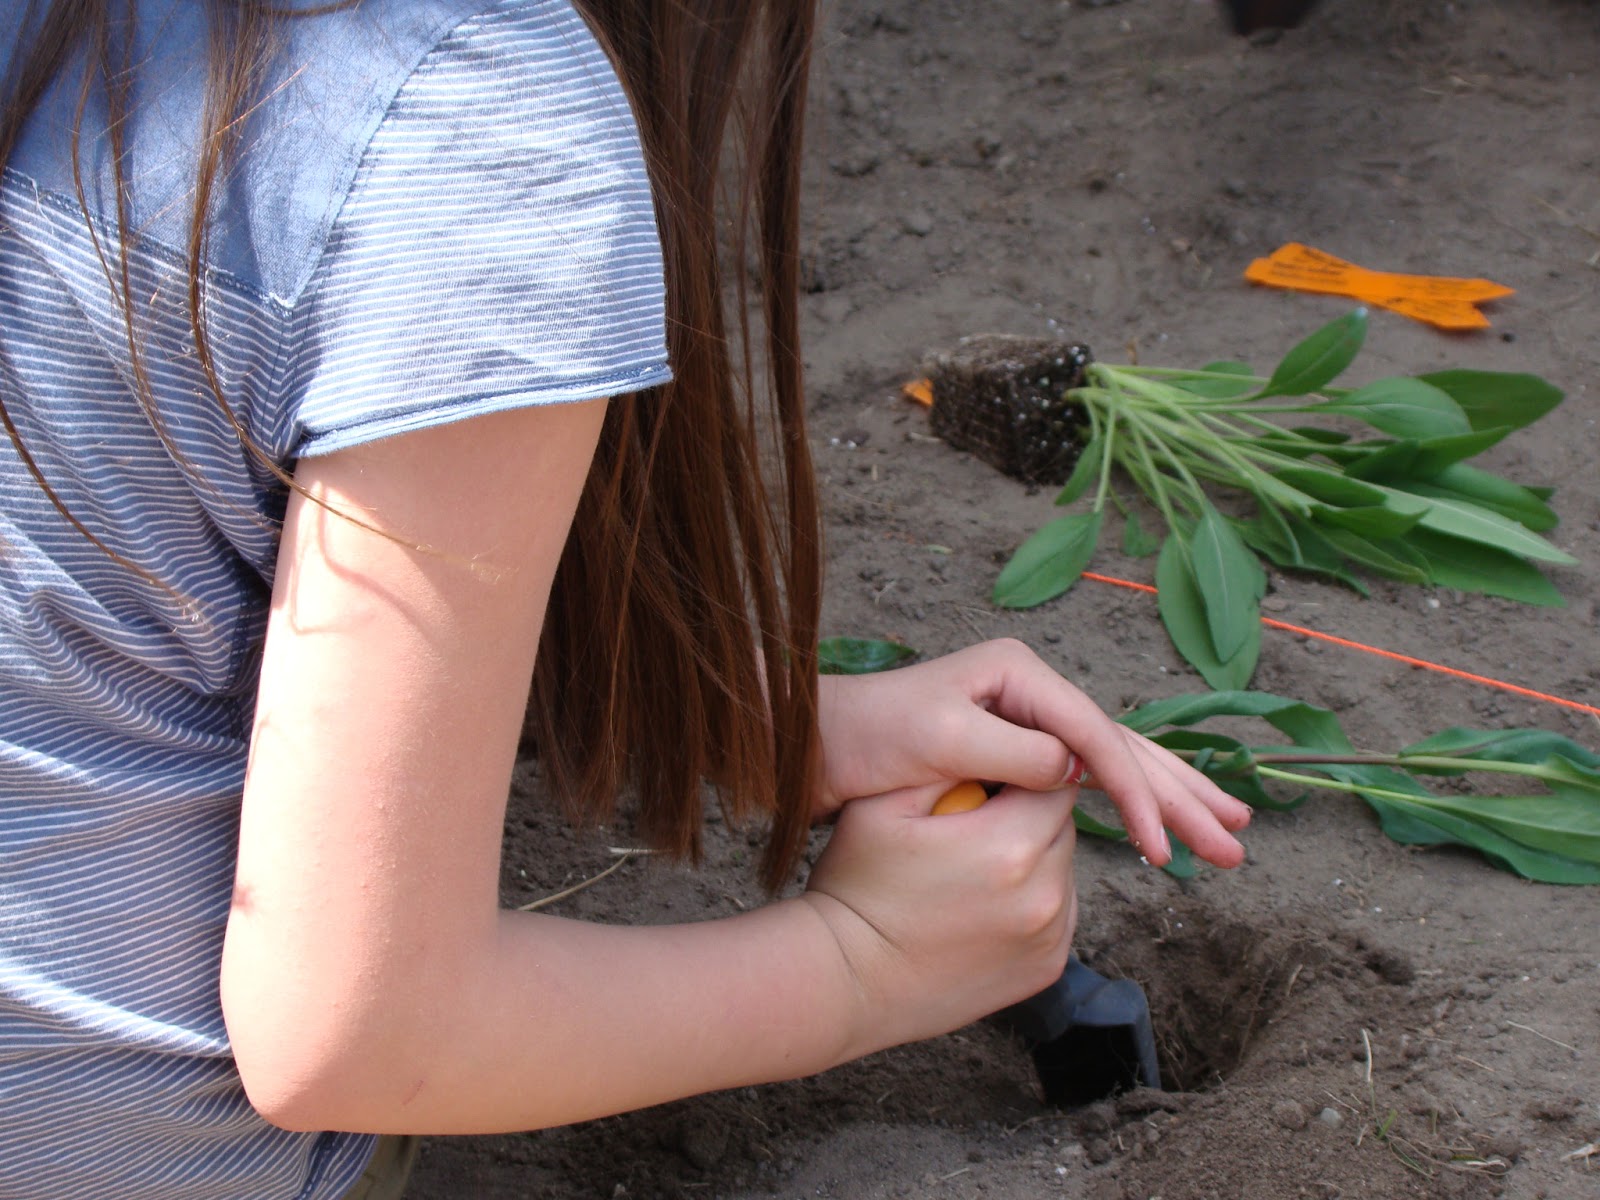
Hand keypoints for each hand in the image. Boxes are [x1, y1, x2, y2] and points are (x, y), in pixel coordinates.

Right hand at [802, 778, 1078, 1055]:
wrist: (846, 981)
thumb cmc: (857, 888)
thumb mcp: (882, 803)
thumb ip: (947, 760)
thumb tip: (996, 735)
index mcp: (1009, 843)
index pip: (1053, 778)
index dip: (1019, 772)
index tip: (982, 782)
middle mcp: (1045, 894)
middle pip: (1061, 822)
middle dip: (1025, 813)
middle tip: (969, 825)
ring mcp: (1051, 936)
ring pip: (1062, 867)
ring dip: (1032, 857)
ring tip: (971, 870)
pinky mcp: (1047, 967)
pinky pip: (1059, 912)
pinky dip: (1032, 901)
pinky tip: (980, 905)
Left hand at [815, 639, 1249, 867]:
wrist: (820, 745)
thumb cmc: (869, 738)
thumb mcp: (938, 742)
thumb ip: (1010, 752)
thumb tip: (1076, 771)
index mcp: (1019, 675)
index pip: (1096, 736)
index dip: (1134, 790)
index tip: (1159, 844)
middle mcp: (1032, 689)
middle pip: (1125, 743)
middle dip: (1182, 793)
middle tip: (1236, 839)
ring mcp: (1029, 718)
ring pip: (1119, 760)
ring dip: (1173, 798)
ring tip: (1231, 833)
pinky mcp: (1019, 749)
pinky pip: (1092, 777)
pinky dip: (1132, 803)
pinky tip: (1165, 825)